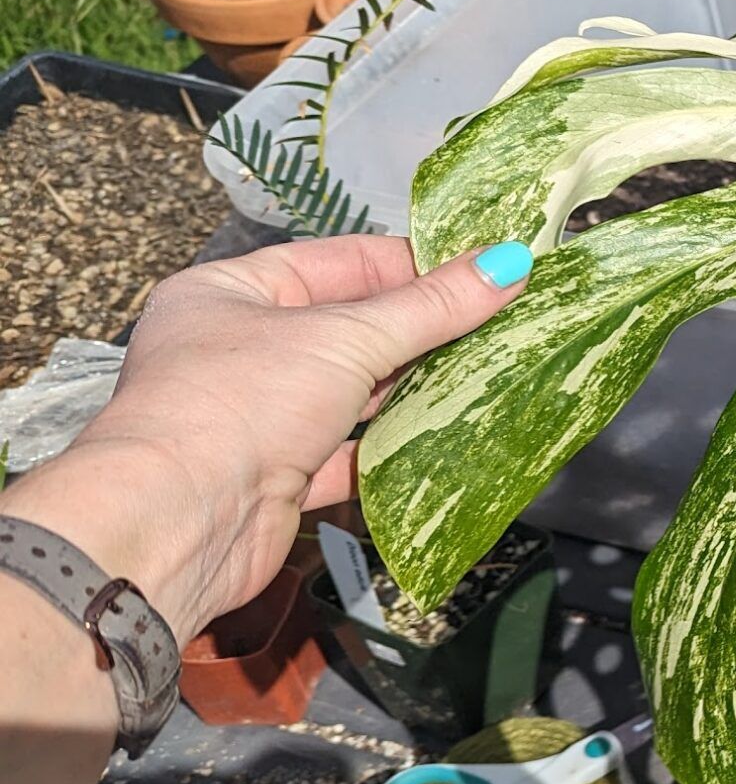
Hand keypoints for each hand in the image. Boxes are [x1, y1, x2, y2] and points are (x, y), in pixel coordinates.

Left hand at [0, 235, 527, 642]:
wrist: (182, 522)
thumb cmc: (236, 405)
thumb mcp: (344, 340)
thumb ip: (429, 308)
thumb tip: (506, 265)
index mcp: (229, 292)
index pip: (336, 261)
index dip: (410, 263)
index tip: (479, 267)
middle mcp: (237, 349)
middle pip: (347, 327)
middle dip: (420, 329)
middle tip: (498, 319)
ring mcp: (257, 415)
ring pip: (351, 392)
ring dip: (410, 388)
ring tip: (486, 372)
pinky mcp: (277, 476)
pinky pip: (348, 453)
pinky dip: (392, 449)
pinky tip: (445, 439)